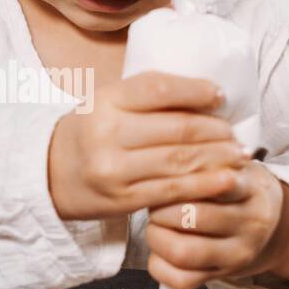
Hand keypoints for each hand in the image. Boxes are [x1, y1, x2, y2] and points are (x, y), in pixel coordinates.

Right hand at [47, 71, 248, 221]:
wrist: (49, 175)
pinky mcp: (122, 199)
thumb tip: (205, 94)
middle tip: (236, 133)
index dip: (196, 90)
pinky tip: (227, 180)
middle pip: (177, 129)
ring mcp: (114, 169)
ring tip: (240, 155)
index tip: (220, 95)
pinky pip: (173, 191)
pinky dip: (205, 185)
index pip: (159, 88)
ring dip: (218, 158)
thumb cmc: (90, 132)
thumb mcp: (106, 102)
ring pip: (180, 161)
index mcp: (105, 100)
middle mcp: (107, 133)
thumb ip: (145, 97)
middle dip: (216, 131)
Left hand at [145, 159, 286, 288]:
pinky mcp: (221, 277)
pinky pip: (182, 280)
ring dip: (157, 237)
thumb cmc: (239, 190)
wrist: (274, 228)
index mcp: (250, 189)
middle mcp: (249, 224)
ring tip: (156, 225)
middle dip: (160, 209)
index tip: (166, 176)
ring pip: (183, 252)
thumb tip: (164, 145)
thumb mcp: (234, 164)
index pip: (215, 181)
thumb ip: (206, 157)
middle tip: (154, 204)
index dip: (179, 179)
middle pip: (191, 217)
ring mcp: (237, 254)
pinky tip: (160, 251)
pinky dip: (160, 266)